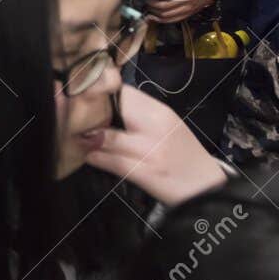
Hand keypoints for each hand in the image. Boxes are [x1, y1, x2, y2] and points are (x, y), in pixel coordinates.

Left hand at [85, 85, 228, 205]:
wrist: (206, 187)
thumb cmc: (182, 154)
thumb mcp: (166, 125)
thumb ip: (138, 113)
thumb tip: (102, 103)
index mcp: (159, 111)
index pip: (123, 92)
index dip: (99, 93)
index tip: (82, 97)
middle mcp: (155, 126)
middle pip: (111, 109)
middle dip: (87, 111)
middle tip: (72, 115)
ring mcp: (150, 150)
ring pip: (106, 136)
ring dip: (85, 137)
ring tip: (75, 136)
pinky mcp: (145, 173)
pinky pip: (111, 161)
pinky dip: (95, 157)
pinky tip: (88, 155)